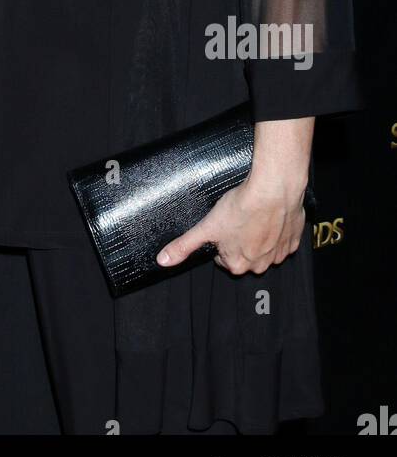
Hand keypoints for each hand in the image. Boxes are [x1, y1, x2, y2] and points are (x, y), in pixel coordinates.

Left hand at [155, 173, 306, 276]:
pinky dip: (277, 229)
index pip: (223, 258)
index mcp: (237, 265)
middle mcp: (260, 265)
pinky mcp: (293, 240)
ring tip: (253, 215)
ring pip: (264, 248)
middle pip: (244, 254)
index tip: (222, 226)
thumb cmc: (240, 208)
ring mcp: (279, 254)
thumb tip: (163, 261)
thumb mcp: (205, 227)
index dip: (220, 240)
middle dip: (239, 239)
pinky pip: (283, 239)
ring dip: (259, 235)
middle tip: (237, 218)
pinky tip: (269, 215)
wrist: (274, 191)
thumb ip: (184, 245)